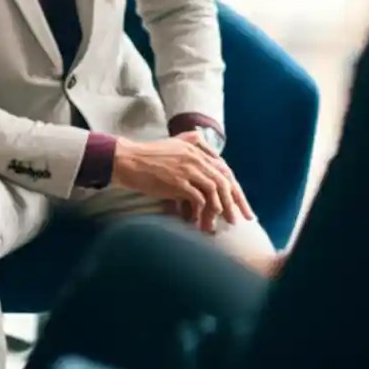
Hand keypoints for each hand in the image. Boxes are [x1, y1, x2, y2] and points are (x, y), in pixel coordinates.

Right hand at [112, 132, 254, 232]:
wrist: (127, 160)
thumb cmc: (147, 156)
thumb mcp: (174, 143)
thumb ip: (194, 144)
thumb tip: (212, 156)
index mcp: (197, 148)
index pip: (225, 170)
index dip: (235, 190)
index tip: (241, 206)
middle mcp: (196, 157)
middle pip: (225, 181)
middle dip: (234, 203)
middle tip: (237, 220)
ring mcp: (188, 169)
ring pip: (214, 191)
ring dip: (218, 211)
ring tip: (216, 225)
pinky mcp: (179, 181)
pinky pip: (199, 200)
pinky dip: (201, 213)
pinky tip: (198, 222)